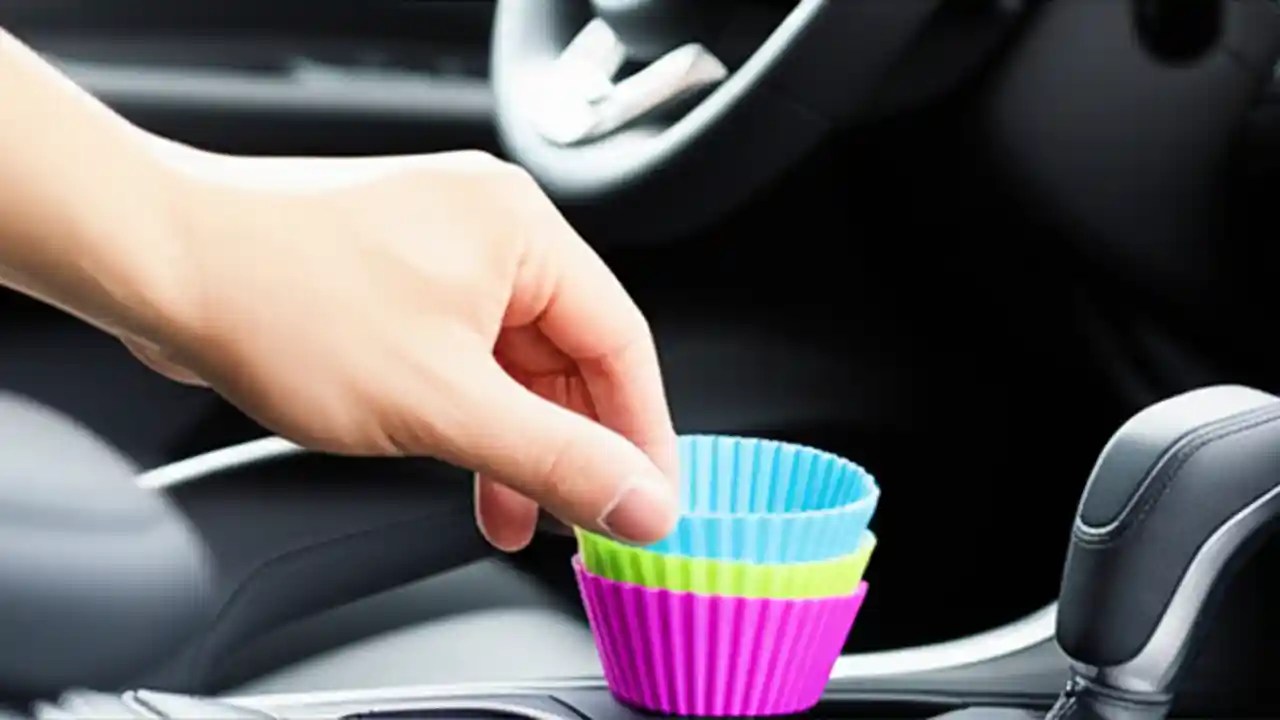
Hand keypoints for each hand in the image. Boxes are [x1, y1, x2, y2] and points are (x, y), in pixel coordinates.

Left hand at [129, 149, 678, 550]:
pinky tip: (462, 465)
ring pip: (511, 363)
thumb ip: (554, 458)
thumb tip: (640, 499)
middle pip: (568, 355)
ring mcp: (437, 252)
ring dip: (515, 441)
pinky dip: (469, 414)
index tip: (649, 501)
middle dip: (571, 445)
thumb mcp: (445, 405)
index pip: (621, 342)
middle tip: (580, 518)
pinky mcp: (395, 279)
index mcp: (522, 232)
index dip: (643, 434)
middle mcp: (487, 231)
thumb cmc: (282, 298)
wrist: (159, 261)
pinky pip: (461, 356)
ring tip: (512, 513)